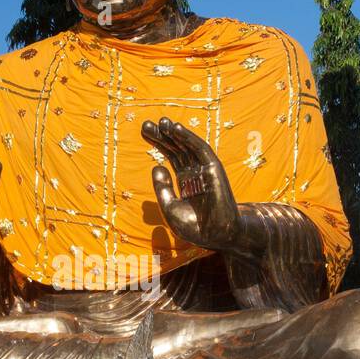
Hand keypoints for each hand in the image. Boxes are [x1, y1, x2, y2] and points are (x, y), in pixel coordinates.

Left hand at [141, 117, 241, 253]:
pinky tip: (175, 129)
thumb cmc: (195, 227)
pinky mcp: (214, 170)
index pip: (171, 156)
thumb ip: (162, 188)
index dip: (159, 142)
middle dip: (163, 136)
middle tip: (146, 124)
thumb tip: (156, 165)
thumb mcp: (170, 208)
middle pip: (177, 148)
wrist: (215, 237)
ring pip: (188, 146)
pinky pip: (200, 150)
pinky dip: (188, 138)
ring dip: (175, 133)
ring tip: (161, 121)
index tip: (144, 131)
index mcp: (186, 180)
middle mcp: (195, 172)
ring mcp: (205, 170)